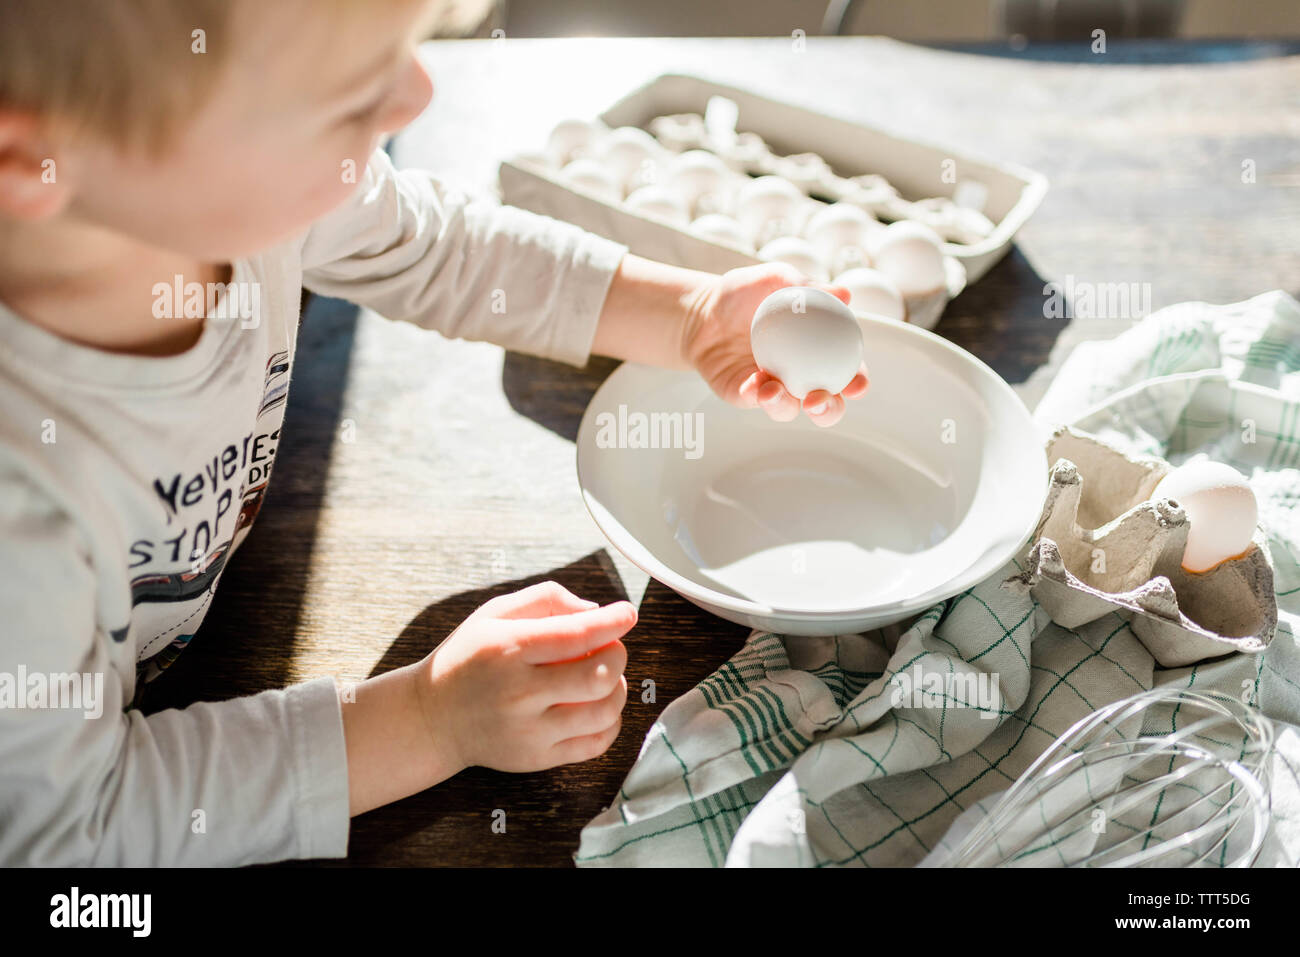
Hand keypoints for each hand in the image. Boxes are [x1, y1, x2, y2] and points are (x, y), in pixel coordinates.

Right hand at [417, 581, 635, 772]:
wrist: (432, 718)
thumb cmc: (467, 659)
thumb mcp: (493, 613)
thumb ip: (545, 599)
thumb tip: (594, 611)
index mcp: (509, 649)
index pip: (576, 635)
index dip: (613, 621)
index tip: (627, 613)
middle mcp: (519, 693)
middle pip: (598, 675)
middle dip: (617, 654)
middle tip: (607, 646)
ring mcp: (529, 732)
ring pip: (604, 712)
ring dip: (617, 688)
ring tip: (601, 677)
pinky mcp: (537, 759)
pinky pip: (596, 745)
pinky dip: (610, 722)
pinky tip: (596, 706)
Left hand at [681, 262, 869, 427]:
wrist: (702, 309)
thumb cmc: (745, 293)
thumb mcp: (775, 280)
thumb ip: (807, 286)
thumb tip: (845, 294)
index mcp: (819, 350)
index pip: (848, 372)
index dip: (858, 382)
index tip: (857, 384)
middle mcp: (800, 375)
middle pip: (825, 405)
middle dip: (828, 410)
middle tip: (817, 400)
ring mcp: (772, 388)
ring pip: (788, 410)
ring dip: (785, 406)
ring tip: (772, 389)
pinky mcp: (744, 395)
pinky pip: (753, 402)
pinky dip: (755, 395)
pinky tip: (752, 383)